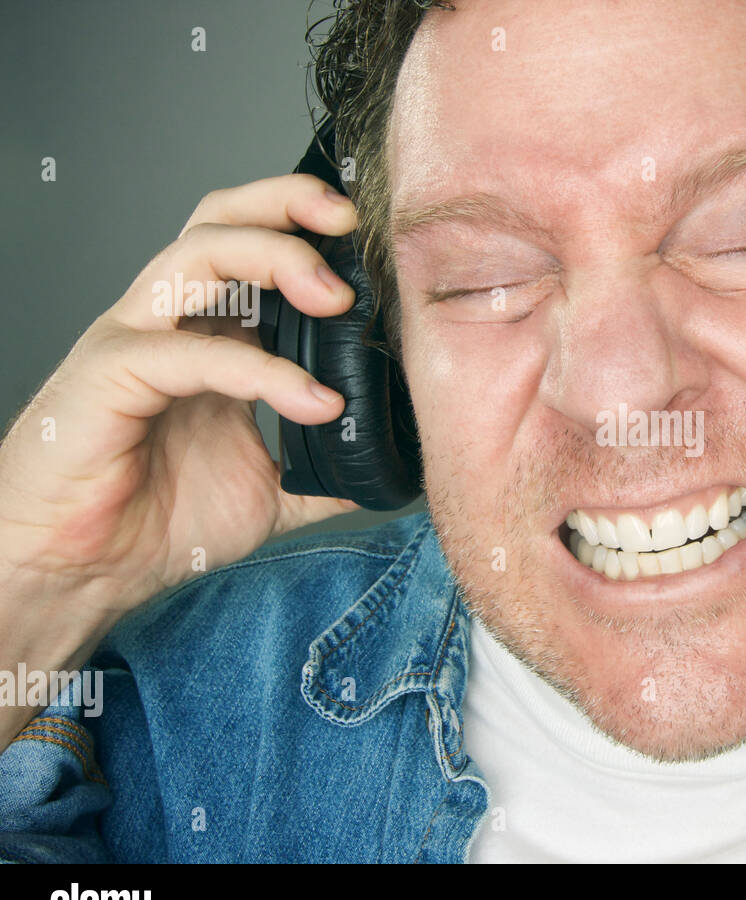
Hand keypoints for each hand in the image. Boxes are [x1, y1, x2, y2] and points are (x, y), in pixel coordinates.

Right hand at [0, 174, 360, 669]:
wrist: (84, 572)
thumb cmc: (157, 520)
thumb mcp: (271, 491)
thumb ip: (326, 470)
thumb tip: (387, 471)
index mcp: (209, 336)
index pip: (254, 245)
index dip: (310, 229)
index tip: (374, 244)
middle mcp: (171, 325)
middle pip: (221, 221)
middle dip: (288, 207)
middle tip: (353, 231)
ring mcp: (135, 341)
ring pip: (198, 256)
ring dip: (273, 259)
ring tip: (336, 299)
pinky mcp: (109, 376)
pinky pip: (191, 354)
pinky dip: (262, 371)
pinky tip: (315, 403)